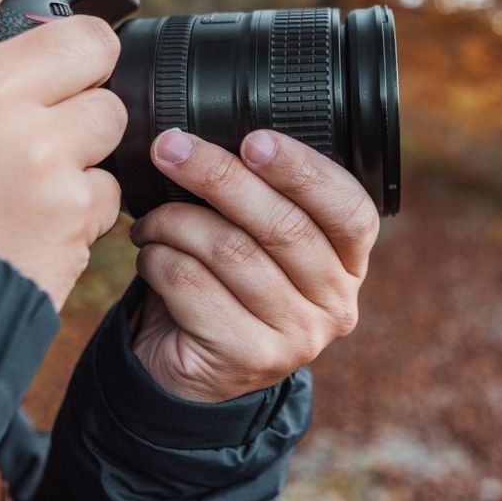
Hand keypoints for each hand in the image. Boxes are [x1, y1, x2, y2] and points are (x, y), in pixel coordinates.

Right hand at [0, 0, 125, 307]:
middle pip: (88, 38)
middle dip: (77, 58)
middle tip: (50, 82)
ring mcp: (36, 153)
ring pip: (108, 109)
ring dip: (81, 130)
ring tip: (33, 159)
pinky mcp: (68, 214)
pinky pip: (107, 184)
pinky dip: (81, 198)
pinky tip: (35, 214)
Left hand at [129, 129, 379, 402]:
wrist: (194, 366)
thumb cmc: (227, 283)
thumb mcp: (259, 239)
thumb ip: (261, 196)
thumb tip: (209, 134)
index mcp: (350, 261)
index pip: (351, 211)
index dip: (304, 170)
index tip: (254, 140)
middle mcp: (335, 302)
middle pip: (284, 226)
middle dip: (220, 176)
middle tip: (172, 149)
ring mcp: (297, 337)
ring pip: (230, 252)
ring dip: (176, 221)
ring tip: (150, 219)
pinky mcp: (248, 358)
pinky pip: (194, 287)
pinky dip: (159, 259)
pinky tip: (150, 255)